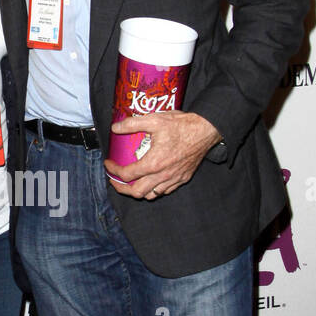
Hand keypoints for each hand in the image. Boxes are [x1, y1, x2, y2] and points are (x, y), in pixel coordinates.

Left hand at [104, 112, 220, 199]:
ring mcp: (174, 179)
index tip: (109, 163)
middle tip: (115, 179)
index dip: (113, 170)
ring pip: (151, 195)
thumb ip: (132, 124)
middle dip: (122, 188)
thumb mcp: (154, 120)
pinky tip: (151, 180)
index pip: (127, 174)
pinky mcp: (183, 178)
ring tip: (132, 182)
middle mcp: (162, 175)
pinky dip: (154, 189)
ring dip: (138, 191)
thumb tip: (115, 128)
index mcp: (153, 163)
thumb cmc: (182, 125)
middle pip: (136, 192)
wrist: (206, 130)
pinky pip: (165, 191)